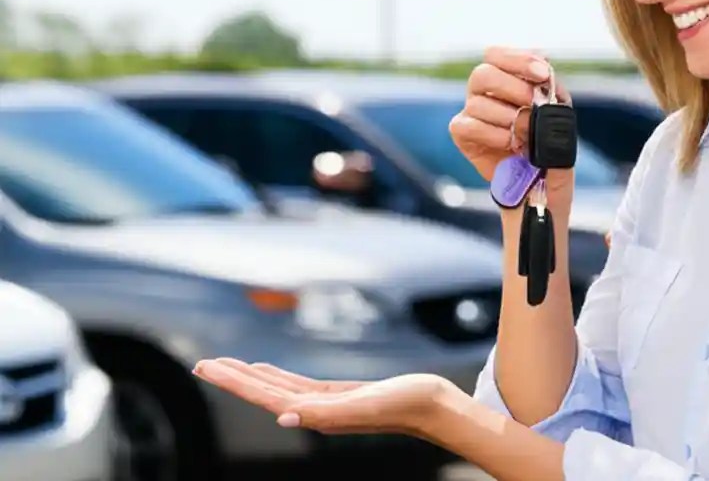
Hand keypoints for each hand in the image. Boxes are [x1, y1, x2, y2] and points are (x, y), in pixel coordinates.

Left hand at [192, 358, 460, 437]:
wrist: (434, 407)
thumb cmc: (405, 406)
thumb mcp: (366, 406)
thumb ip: (326, 413)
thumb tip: (285, 418)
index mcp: (316, 414)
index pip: (265, 396)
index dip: (235, 382)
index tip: (207, 367)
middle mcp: (314, 411)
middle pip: (264, 392)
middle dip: (232, 378)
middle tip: (202, 364)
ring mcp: (325, 404)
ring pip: (277, 388)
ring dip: (250, 377)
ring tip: (224, 365)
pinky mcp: (339, 395)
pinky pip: (298, 385)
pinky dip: (277, 376)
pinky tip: (266, 370)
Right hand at [450, 46, 574, 213]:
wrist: (541, 184)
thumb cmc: (548, 147)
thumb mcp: (558, 116)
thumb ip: (552, 93)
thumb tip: (544, 78)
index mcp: (506, 78)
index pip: (497, 54)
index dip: (518, 59)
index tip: (542, 74)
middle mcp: (485, 91)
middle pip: (483, 73)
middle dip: (513, 87)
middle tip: (534, 104)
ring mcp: (471, 112)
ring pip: (478, 102)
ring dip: (508, 117)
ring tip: (527, 134)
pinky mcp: (463, 135)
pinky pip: (468, 125)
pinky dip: (493, 134)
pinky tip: (510, 143)